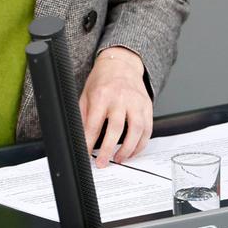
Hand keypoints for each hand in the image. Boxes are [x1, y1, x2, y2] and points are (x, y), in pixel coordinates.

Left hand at [80, 47, 152, 167]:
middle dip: (108, 150)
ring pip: (136, 130)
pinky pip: (147, 129)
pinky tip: (133, 151)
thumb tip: (79, 137)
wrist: (122, 64)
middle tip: (102, 163)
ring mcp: (136, 102)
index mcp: (102, 95)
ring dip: (128, 149)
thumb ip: (83, 116)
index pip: (94, 124)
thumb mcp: (86, 94)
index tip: (85, 154)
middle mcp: (121, 98)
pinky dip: (141, 144)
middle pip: (116, 129)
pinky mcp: (147, 106)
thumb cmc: (102, 80)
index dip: (88, 143)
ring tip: (119, 159)